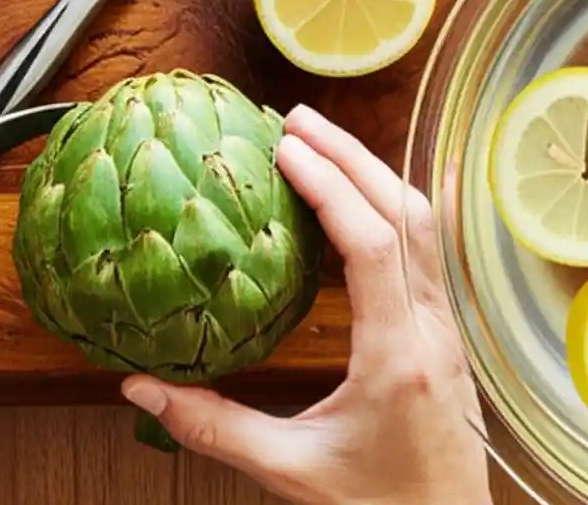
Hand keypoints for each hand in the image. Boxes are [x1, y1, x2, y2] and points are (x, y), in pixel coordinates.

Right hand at [120, 106, 491, 504]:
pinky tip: (357, 201)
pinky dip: (390, 209)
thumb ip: (213, 429)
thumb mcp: (289, 471)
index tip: (286, 146)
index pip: (370, 245)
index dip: (329, 186)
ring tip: (324, 142)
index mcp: (397, 357)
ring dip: (377, 176)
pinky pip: (425, 252)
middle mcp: (433, 332)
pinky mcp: (446, 337)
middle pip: (406, 216)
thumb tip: (139, 387)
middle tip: (298, 118)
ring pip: (425, 228)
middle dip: (354, 156)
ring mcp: (448, 331)